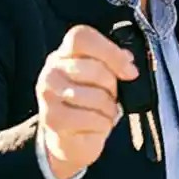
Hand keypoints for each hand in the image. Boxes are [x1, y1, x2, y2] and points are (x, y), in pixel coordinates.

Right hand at [36, 25, 139, 178]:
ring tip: (105, 112)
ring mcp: (49, 95)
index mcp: (63, 54)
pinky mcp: (52, 119)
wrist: (68, 140)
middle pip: (94, 68)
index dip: (110, 51)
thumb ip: (113, 64)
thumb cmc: (88, 106)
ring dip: (109, 108)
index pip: (82, 38)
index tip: (129, 71)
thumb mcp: (102, 80)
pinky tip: (97, 125)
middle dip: (113, 86)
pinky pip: (91, 118)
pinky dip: (103, 124)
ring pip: (95, 96)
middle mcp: (51, 71)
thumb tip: (127, 59)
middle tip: (112, 97)